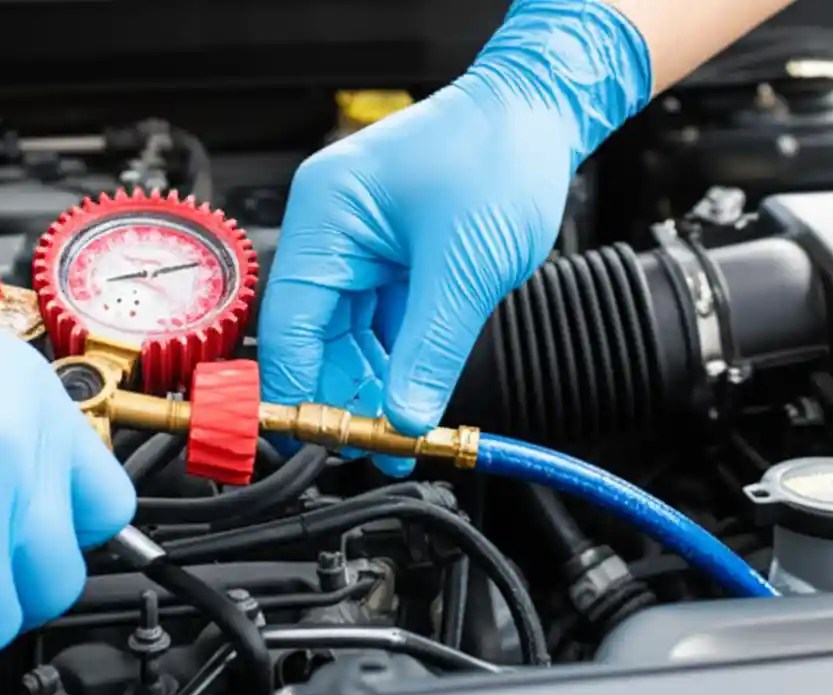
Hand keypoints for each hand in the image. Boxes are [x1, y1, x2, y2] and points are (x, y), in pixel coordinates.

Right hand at [258, 0, 651, 474]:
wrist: (542, 109)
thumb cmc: (500, 150)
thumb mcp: (466, 265)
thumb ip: (431, 349)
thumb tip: (405, 416)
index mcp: (327, 214)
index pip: (291, 319)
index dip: (301, 385)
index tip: (322, 437)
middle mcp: (333, 228)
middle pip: (315, 332)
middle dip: (343, 392)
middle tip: (375, 447)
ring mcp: (361, 241)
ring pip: (349, 333)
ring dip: (372, 383)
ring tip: (398, 436)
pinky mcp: (391, 254)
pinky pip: (381, 320)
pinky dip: (396, 358)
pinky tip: (408, 396)